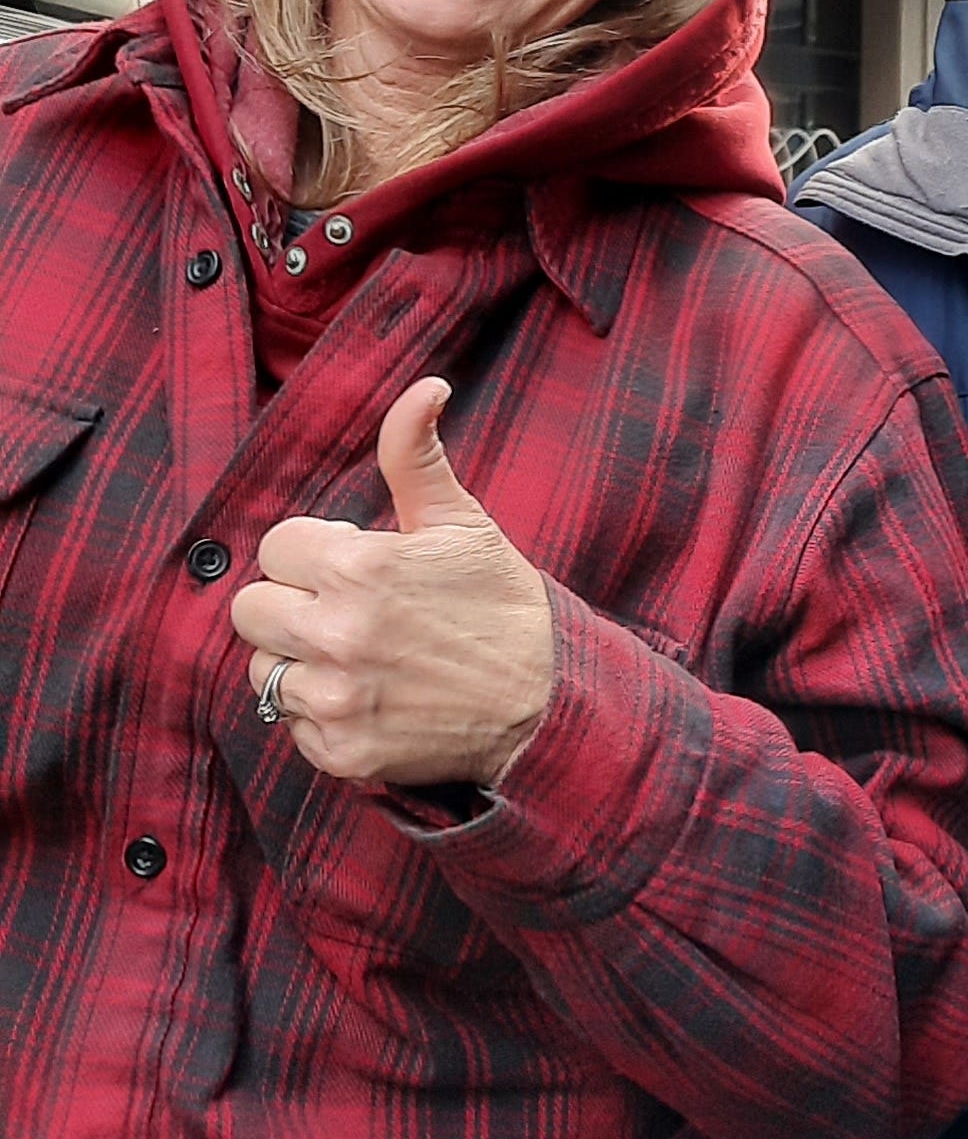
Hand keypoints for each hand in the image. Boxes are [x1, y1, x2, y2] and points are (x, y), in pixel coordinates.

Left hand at [231, 380, 556, 796]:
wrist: (547, 702)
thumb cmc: (501, 604)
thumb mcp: (462, 522)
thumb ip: (415, 455)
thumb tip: (424, 385)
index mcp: (360, 567)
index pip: (274, 548)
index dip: (312, 552)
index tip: (352, 565)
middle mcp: (337, 635)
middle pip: (249, 610)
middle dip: (290, 604)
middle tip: (344, 611)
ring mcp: (336, 699)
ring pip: (263, 670)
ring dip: (299, 662)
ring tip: (357, 658)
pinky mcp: (340, 753)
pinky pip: (291, 726)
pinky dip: (322, 715)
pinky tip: (370, 699)